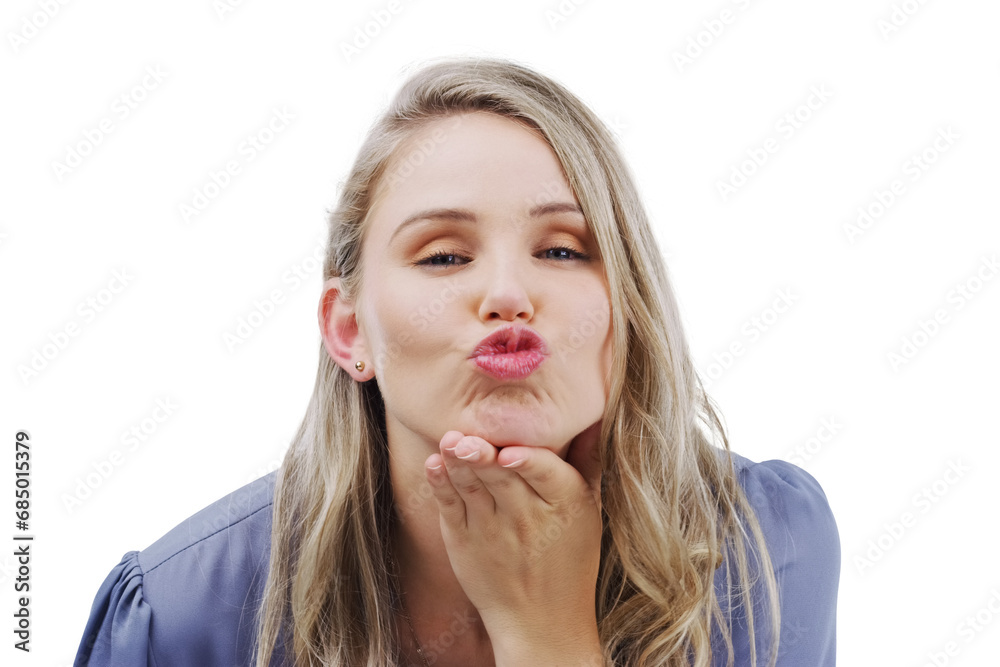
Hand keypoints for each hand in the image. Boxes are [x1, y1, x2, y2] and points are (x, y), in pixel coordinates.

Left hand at [424, 421, 603, 662]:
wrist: (542, 623)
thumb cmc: (570, 560)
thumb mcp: (589, 511)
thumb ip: (588, 462)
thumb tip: (595, 417)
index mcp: (563, 505)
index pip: (546, 475)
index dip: (527, 462)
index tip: (510, 451)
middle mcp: (527, 518)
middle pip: (502, 478)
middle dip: (482, 457)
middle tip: (464, 436)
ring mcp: (492, 531)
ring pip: (472, 488)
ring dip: (457, 464)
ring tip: (448, 442)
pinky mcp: (463, 542)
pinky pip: (450, 509)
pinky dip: (441, 486)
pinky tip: (434, 465)